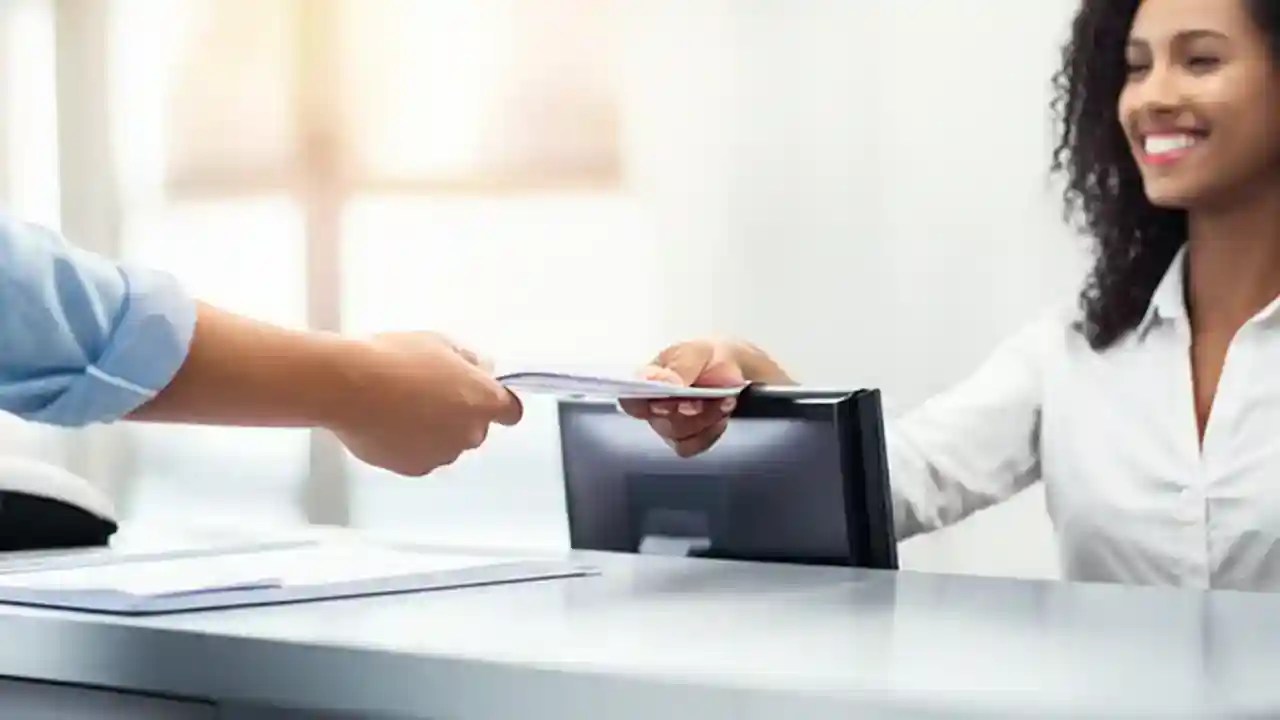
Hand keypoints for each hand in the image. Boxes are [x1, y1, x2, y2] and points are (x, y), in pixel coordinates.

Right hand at [328, 332, 522, 475]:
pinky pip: (419, 456)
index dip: (496, 404)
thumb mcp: (439, 343)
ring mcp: (441, 454)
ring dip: (433, 430)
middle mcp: (468, 433)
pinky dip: (409, 444)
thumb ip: (468, 361)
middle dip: (459, 414)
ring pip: (445, 444)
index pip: (510, 411)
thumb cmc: (392, 360)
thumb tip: (478, 368)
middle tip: (429, 392)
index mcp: (483, 400)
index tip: (484, 396)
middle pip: (475, 428)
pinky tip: (388, 422)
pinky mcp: (412, 468)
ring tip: (401, 405)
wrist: (349, 386)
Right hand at [619, 339, 749, 457]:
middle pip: (659, 421)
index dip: (640, 403)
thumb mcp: (694, 353)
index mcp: (645, 383)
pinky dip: (711, 430)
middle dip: (683, 410)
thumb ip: (678, 367)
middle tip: (700, 398)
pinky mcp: (687, 440)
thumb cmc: (703, 358)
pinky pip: (694, 445)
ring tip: (722, 399)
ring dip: (704, 417)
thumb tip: (664, 383)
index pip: (630, 400)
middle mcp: (652, 408)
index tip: (662, 396)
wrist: (730, 368)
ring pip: (679, 434)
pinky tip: (722, 412)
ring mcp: (668, 427)